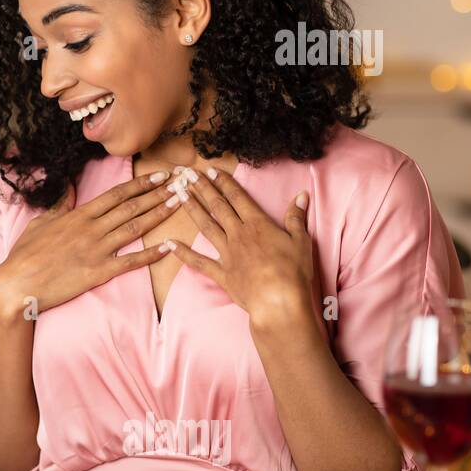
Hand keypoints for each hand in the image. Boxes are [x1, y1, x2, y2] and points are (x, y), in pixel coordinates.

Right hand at [0, 170, 180, 318]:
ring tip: (178, 204)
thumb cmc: (24, 255)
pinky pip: (130, 262)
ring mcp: (96, 250)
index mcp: (78, 215)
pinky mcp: (98, 272)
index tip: (159, 176)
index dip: (140, 184)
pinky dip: (151, 254)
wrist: (17, 284)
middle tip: (180, 184)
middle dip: (158, 194)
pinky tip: (169, 247)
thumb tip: (70, 189)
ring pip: (135, 228)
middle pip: (131, 207)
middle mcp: (91, 229)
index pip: (116, 194)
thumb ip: (60, 205)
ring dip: (159, 215)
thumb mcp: (40, 223)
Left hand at [168, 167, 315, 329]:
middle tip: (187, 174)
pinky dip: (183, 253)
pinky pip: (198, 261)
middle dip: (202, 188)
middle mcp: (238, 234)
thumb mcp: (301, 240)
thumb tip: (302, 195)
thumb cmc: (293, 271)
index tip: (210, 170)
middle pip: (217, 206)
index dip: (223, 182)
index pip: (237, 197)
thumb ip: (296, 217)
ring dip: (191, 209)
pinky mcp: (221, 273)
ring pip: (205, 226)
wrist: (277, 300)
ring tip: (178, 194)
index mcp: (257, 224)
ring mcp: (227, 253)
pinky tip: (168, 243)